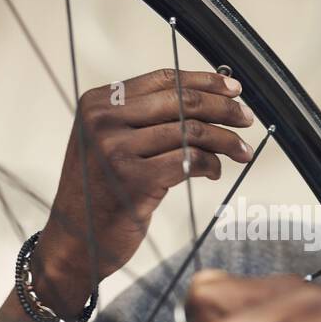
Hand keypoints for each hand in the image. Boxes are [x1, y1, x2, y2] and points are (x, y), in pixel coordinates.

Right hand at [40, 68, 252, 287]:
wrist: (75, 241)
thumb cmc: (100, 192)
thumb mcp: (110, 143)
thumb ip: (145, 119)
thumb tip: (207, 98)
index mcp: (98, 102)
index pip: (163, 80)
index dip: (205, 81)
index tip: (233, 89)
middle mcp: (103, 120)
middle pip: (182, 102)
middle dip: (223, 108)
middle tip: (246, 119)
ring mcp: (116, 149)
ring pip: (191, 132)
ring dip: (225, 141)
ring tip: (242, 152)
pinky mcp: (134, 179)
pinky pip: (189, 161)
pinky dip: (211, 165)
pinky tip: (215, 172)